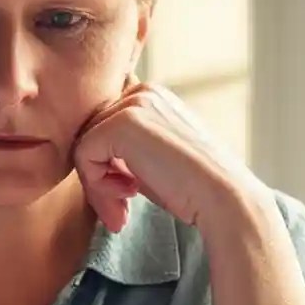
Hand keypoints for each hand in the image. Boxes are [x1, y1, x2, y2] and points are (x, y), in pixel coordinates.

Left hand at [73, 74, 267, 232]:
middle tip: (120, 212)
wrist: (221, 196)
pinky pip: (83, 156)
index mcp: (150, 96)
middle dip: (98, 180)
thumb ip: (124, 148)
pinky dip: (97, 185)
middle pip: (89, 137)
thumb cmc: (190, 186)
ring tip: (122, 212)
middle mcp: (142, 91)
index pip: (101, 128)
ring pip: (83, 148)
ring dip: (97, 187)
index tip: (125, 196)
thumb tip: (83, 156)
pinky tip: (129, 197)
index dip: (105, 166)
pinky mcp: (122, 124)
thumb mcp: (153, 157)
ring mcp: (132, 105)